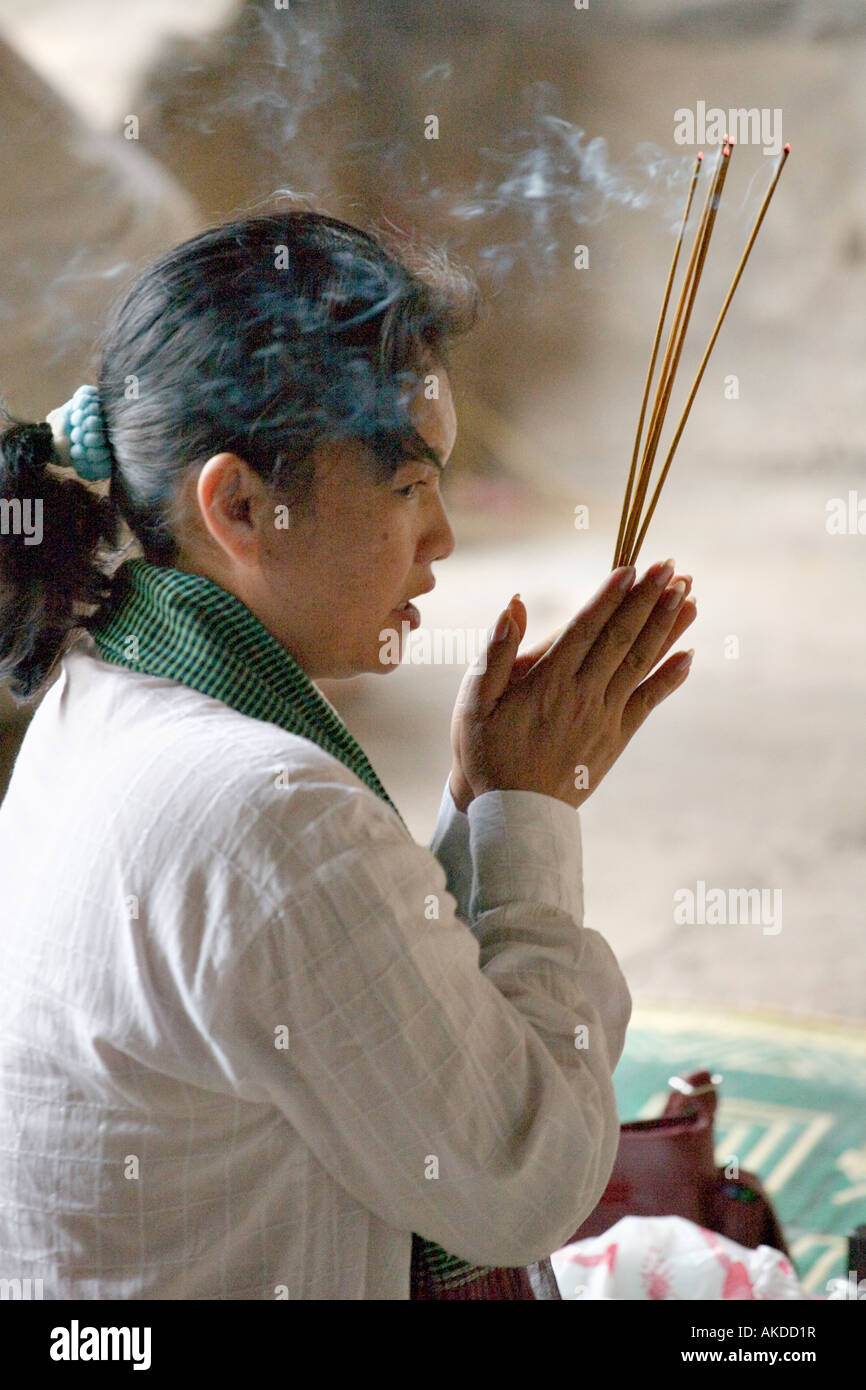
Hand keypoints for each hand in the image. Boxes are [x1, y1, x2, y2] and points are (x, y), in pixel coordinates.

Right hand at [449, 561, 696, 812]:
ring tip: (688, 596)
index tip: (634, 567)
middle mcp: (583, 694)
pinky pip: (648, 701)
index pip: (587, 627)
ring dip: (667, 628)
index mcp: (548, 681)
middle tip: (672, 568)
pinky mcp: (616, 738)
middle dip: (648, 599)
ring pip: (641, 663)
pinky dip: (670, 677)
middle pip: (622, 638)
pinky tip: (689, 654)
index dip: (611, 595)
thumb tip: (515, 604)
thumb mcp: (474, 701)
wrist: (511, 812)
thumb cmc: (484, 751)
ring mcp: (604, 717)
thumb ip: (496, 651)